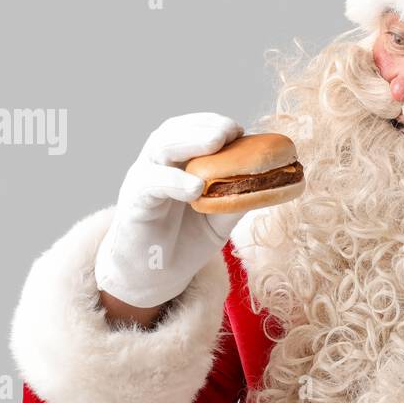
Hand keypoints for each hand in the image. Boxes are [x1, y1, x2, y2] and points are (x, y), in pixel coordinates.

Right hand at [95, 112, 247, 308]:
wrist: (153, 278)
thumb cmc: (184, 241)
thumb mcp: (218, 219)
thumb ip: (237, 199)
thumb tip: (270, 182)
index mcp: (176, 163)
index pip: (191, 130)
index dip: (214, 124)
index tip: (239, 129)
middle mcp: (156, 165)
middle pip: (174, 132)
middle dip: (204, 127)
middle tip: (230, 130)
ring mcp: (142, 181)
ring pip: (160, 149)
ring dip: (189, 142)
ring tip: (216, 143)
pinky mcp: (133, 203)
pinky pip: (150, 184)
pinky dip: (173, 181)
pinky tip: (195, 188)